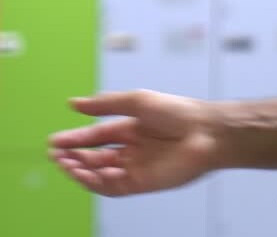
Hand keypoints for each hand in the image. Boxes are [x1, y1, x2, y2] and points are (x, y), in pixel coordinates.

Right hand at [48, 90, 221, 196]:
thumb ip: (105, 105)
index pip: (97, 136)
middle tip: (56, 153)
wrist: (207, 132)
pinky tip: (84, 173)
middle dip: (73, 156)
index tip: (55, 140)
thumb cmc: (178, 112)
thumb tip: (73, 103)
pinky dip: (95, 182)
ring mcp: (137, 168)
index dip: (75, 138)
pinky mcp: (142, 183)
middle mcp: (133, 150)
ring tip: (65, 162)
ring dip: (80, 170)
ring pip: (100, 174)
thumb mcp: (138, 101)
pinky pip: (112, 187)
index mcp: (133, 129)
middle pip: (96, 156)